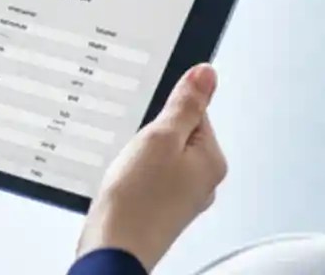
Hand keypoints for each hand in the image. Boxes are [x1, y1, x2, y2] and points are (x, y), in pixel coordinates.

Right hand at [78, 64, 227, 271]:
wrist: (113, 249)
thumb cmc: (137, 201)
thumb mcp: (160, 138)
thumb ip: (185, 105)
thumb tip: (206, 75)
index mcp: (211, 160)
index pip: (194, 112)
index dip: (164, 111)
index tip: (148, 120)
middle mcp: (202, 180)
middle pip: (176, 134)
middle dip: (150, 134)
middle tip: (135, 147)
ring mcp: (181, 196)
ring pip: (159, 156)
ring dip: (139, 155)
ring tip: (127, 168)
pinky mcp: (160, 208)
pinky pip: (149, 177)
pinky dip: (133, 174)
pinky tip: (122, 183)